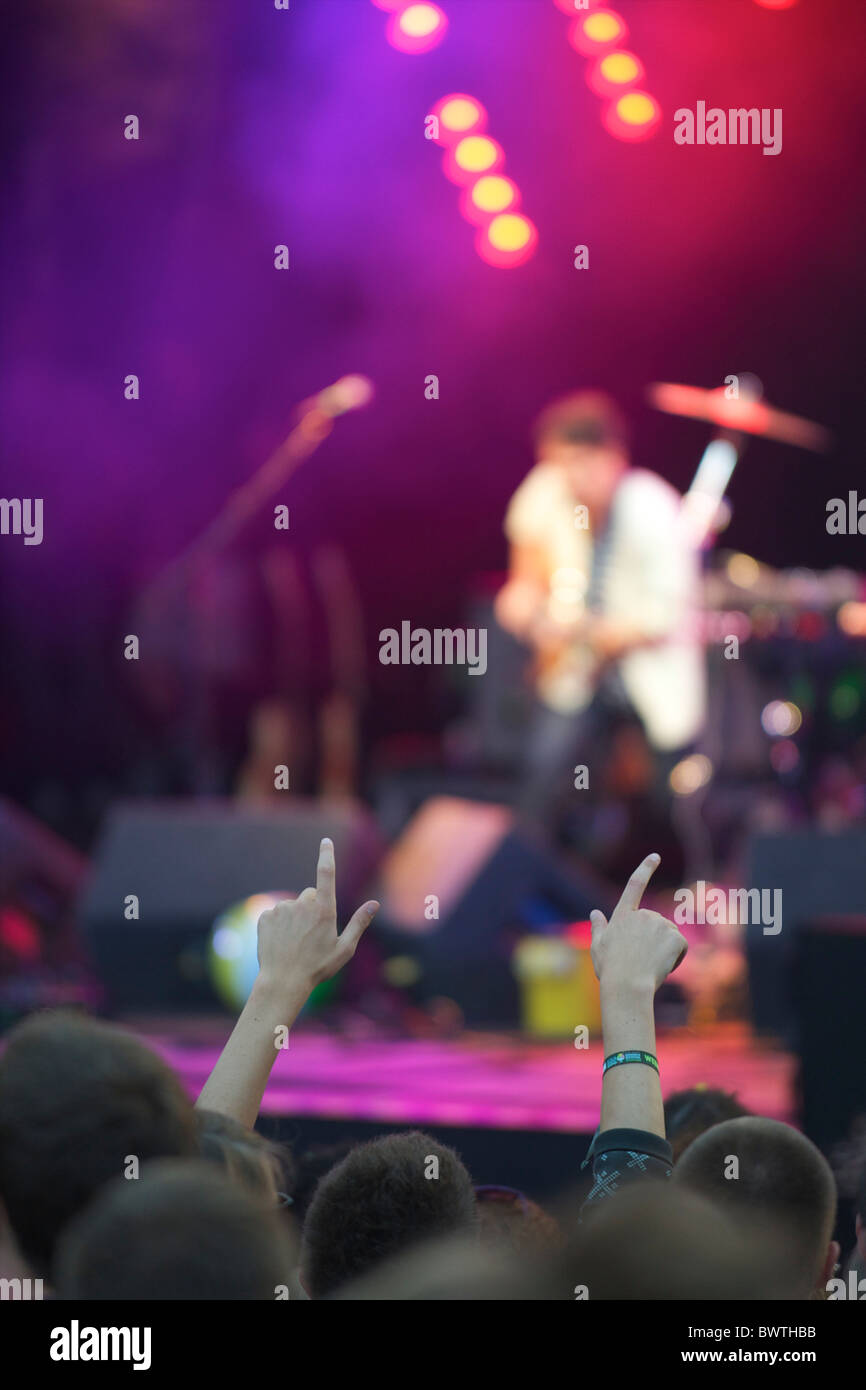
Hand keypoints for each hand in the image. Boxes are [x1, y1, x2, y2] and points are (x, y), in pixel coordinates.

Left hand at [256, 838, 378, 993]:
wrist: (283, 982)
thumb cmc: (318, 967)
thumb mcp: (345, 948)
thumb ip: (359, 923)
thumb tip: (375, 904)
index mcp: (324, 910)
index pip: (326, 874)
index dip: (327, 855)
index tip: (325, 841)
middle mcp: (302, 905)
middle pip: (310, 895)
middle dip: (313, 908)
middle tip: (313, 934)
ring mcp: (281, 909)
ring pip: (292, 906)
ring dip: (295, 918)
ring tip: (296, 943)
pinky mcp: (265, 916)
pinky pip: (275, 914)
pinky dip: (279, 925)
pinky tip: (282, 943)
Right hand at [590, 853, 686, 992]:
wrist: (627, 985)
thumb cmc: (610, 970)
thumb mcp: (598, 947)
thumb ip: (599, 928)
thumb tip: (595, 913)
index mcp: (624, 915)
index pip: (635, 885)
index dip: (645, 869)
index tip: (655, 856)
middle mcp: (643, 915)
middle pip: (656, 926)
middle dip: (654, 941)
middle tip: (640, 961)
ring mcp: (660, 924)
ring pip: (669, 937)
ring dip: (664, 950)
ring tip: (649, 966)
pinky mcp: (675, 937)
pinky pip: (681, 948)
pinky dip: (675, 958)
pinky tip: (662, 967)